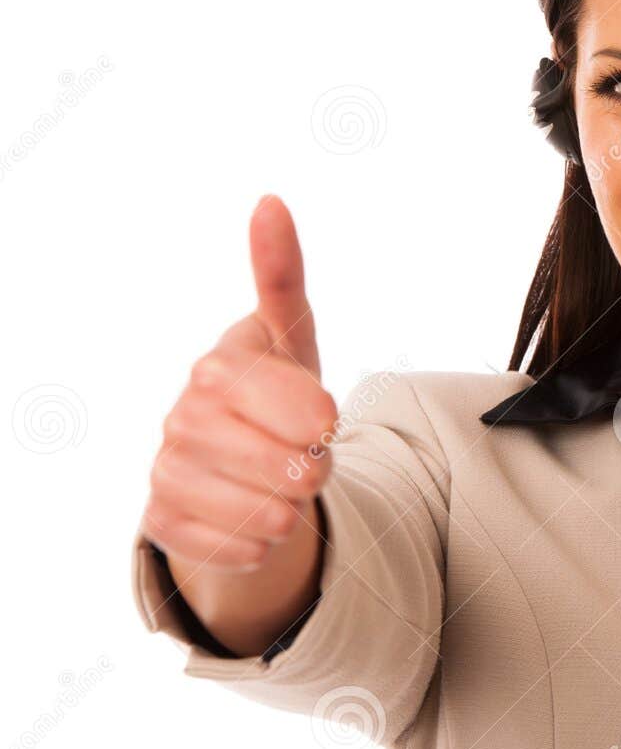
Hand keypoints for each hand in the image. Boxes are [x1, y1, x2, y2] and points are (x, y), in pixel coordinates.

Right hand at [140, 195, 338, 572]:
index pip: (281, 397)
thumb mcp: (290, 335)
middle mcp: (184, 415)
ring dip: (290, 510)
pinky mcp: (163, 520)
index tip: (329, 422)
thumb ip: (282, 275)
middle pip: (274, 462)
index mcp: (220, 366)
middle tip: (316, 462)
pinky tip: (261, 523)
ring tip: (291, 493)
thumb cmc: (276, 389)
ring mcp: (168, 469)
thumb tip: (269, 201)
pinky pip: (224, 547)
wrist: (242, 458)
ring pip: (254, 511)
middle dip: (312, 469)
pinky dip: (257, 545)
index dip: (314, 418)